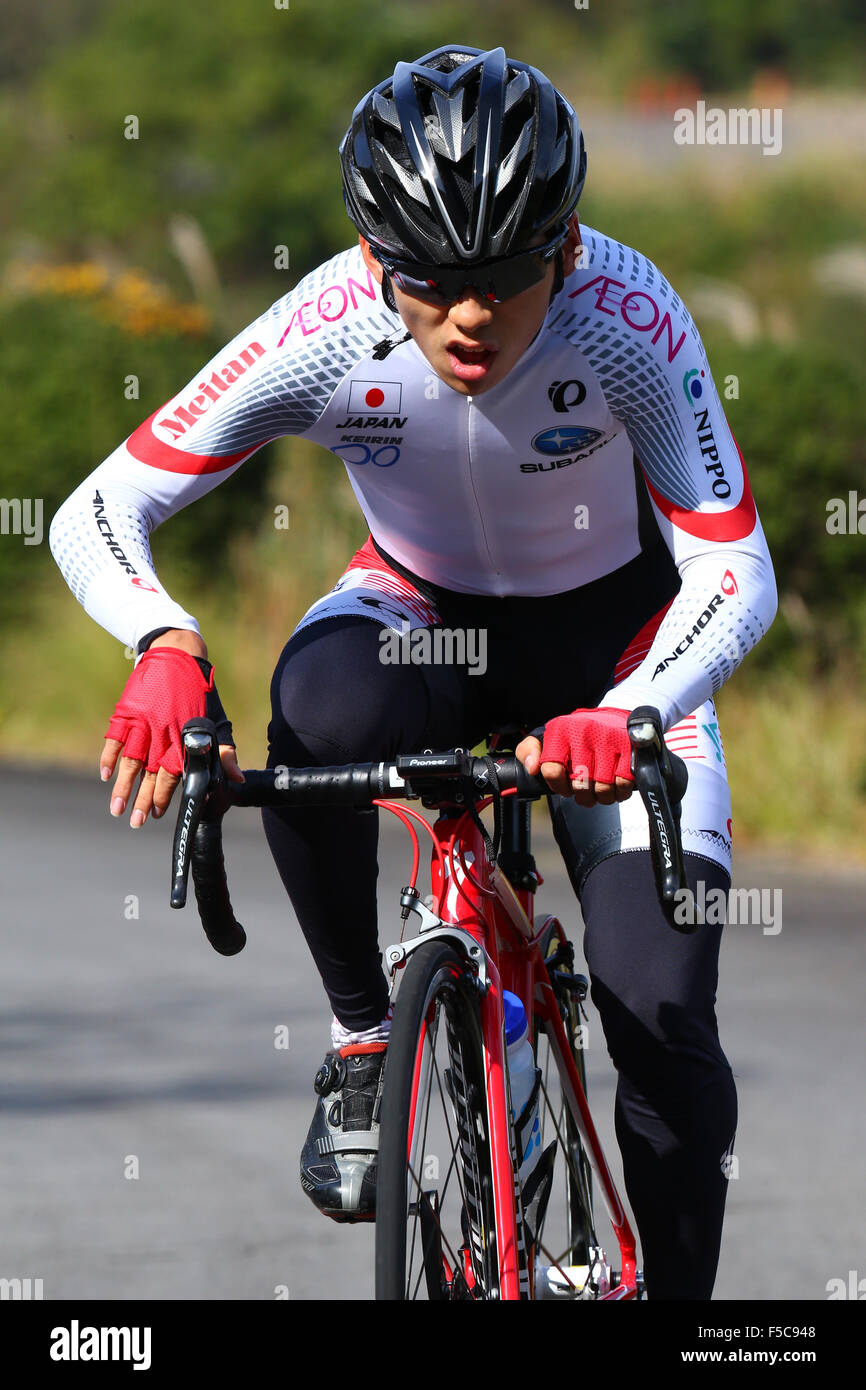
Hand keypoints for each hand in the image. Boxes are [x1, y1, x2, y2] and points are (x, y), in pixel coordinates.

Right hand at [101, 630, 243, 827]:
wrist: (177, 653)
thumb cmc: (200, 692)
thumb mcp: (217, 720)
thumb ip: (225, 752)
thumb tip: (236, 780)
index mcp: (186, 736)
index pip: (175, 772)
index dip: (166, 794)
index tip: (160, 813)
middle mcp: (163, 731)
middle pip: (151, 772)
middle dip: (143, 799)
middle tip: (136, 822)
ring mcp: (143, 720)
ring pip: (131, 759)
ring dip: (123, 786)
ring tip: (117, 809)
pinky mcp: (128, 710)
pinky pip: (115, 738)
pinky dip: (109, 757)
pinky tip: (106, 776)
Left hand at [516, 707, 633, 806]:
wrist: (610, 718)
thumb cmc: (575, 736)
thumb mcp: (547, 738)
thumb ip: (528, 751)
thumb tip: (532, 768)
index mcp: (560, 730)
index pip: (551, 770)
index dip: (558, 786)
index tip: (563, 786)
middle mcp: (583, 732)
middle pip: (580, 784)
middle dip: (582, 795)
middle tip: (584, 791)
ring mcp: (608, 739)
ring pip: (603, 787)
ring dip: (602, 796)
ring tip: (600, 790)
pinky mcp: (629, 747)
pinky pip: (624, 783)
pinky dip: (620, 791)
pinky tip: (616, 785)